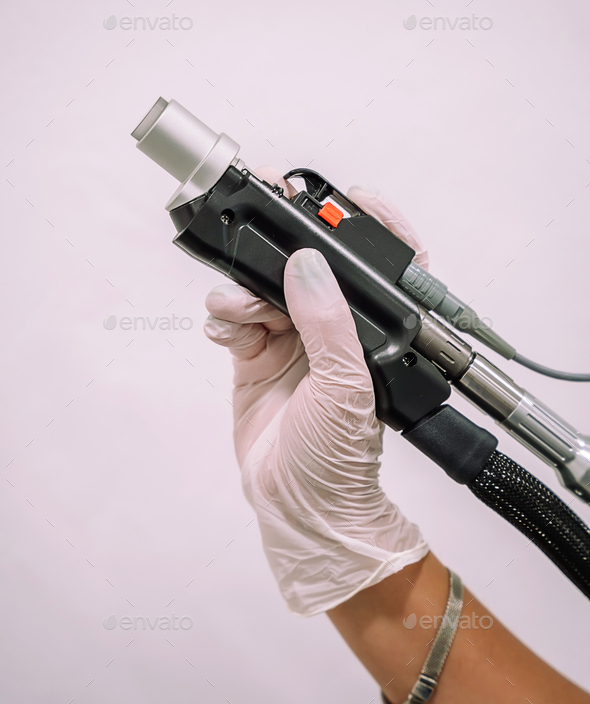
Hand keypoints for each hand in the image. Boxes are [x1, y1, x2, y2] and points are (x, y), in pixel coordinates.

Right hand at [204, 169, 428, 615]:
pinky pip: (233, 319)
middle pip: (303, 268)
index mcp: (367, 332)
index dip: (362, 228)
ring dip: (244, 293)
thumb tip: (308, 265)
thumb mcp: (345, 383)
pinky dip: (225, 320)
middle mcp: (329, 330)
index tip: (346, 198)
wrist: (299, 504)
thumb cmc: (339, 457)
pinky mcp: (253, 357)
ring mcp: (290, 342)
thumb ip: (326, 321)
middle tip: (260, 226)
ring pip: (261, 289)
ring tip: (245, 316)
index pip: (370, 267)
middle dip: (278, 251)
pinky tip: (231, 336)